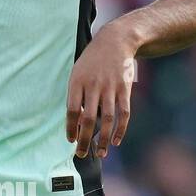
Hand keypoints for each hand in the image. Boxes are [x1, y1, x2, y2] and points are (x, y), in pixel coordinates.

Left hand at [66, 22, 135, 158]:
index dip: (71, 128)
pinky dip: (121, 129)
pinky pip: (123, 113)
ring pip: (107, 119)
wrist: (115, 41)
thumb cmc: (92, 61)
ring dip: (103, 139)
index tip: (70, 140)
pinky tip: (116, 141)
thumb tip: (78, 122)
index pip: (72, 111)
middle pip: (88, 119)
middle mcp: (94, 86)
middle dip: (84, 140)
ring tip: (101, 153)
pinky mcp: (125, 89)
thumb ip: (76, 95)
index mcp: (77, 82)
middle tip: (82, 154)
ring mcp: (110, 88)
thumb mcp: (78, 73)